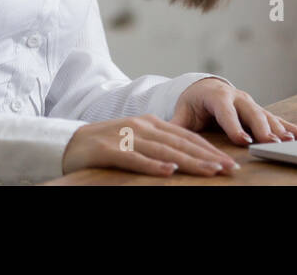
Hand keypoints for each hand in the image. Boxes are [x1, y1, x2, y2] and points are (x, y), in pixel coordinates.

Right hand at [61, 113, 241, 176]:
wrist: (68, 142)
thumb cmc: (106, 144)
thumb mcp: (136, 140)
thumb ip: (159, 145)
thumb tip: (185, 159)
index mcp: (151, 123)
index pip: (186, 137)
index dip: (208, 149)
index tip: (227, 162)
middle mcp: (142, 126)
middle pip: (180, 143)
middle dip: (206, 157)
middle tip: (227, 169)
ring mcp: (126, 137)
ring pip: (164, 151)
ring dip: (189, 162)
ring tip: (209, 171)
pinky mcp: (110, 150)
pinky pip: (135, 159)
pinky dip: (153, 166)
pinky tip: (169, 172)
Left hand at [172, 77, 296, 145]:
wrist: (205, 88)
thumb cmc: (193, 103)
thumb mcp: (182, 113)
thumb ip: (176, 125)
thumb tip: (163, 136)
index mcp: (216, 96)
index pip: (226, 111)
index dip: (234, 125)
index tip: (243, 140)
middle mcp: (237, 97)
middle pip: (251, 113)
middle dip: (262, 128)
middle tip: (270, 143)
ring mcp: (250, 103)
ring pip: (266, 116)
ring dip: (279, 129)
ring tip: (289, 141)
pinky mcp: (258, 111)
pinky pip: (276, 119)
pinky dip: (289, 127)